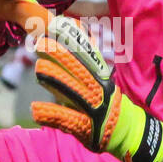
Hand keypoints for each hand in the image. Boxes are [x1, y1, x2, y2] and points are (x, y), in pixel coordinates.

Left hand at [31, 16, 162, 161]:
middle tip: (41, 43)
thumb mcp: (100, 81)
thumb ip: (87, 63)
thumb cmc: (106, 104)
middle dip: (61, 55)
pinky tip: (35, 109)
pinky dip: (51, 114)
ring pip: (75, 91)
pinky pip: (67, 119)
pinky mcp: (86, 128)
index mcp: (101, 78)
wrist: (127, 132)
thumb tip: (74, 36)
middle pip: (80, 69)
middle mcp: (98, 91)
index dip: (72, 42)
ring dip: (57, 79)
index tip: (56, 29)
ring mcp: (93, 109)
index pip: (87, 56)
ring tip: (38, 68)